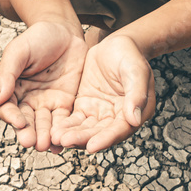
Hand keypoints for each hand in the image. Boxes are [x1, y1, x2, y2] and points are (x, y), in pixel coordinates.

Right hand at [0, 21, 86, 151]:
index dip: (11, 117)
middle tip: (32, 143)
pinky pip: (63, 120)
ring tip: (48, 145)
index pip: (7, 108)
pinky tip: (64, 141)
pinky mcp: (65, 103)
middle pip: (26, 121)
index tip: (18, 123)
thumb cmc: (38, 38)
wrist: (65, 31)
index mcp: (11, 88)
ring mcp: (46, 103)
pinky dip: (63, 131)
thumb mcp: (19, 50)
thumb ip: (7, 73)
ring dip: (45, 136)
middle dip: (28, 133)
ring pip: (44, 125)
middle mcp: (27, 100)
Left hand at [54, 34, 155, 152]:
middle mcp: (119, 117)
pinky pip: (75, 120)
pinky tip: (53, 129)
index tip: (91, 146)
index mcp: (137, 111)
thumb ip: (136, 93)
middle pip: (100, 133)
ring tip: (56, 137)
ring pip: (86, 129)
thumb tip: (134, 119)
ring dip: (72, 135)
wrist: (116, 43)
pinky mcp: (86, 107)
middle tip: (65, 141)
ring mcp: (101, 113)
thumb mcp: (135, 70)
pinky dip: (66, 125)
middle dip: (83, 138)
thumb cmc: (130, 55)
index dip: (106, 139)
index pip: (121, 129)